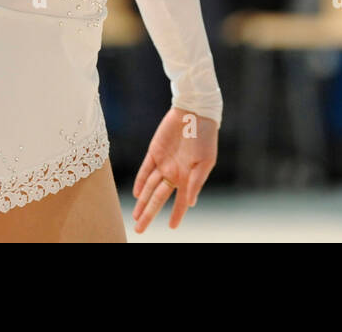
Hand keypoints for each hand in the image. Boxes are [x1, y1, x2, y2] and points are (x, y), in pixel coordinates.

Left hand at [131, 107, 217, 232]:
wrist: (195, 112)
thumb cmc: (205, 137)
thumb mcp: (205, 161)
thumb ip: (196, 182)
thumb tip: (190, 203)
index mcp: (189, 177)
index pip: (180, 201)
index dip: (176, 214)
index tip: (172, 227)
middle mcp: (175, 172)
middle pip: (158, 198)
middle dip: (149, 214)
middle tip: (139, 230)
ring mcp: (164, 163)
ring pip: (149, 187)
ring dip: (142, 201)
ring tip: (136, 217)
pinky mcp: (155, 151)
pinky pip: (145, 170)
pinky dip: (140, 182)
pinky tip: (136, 193)